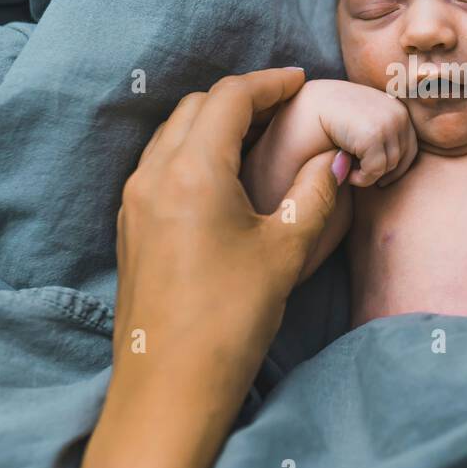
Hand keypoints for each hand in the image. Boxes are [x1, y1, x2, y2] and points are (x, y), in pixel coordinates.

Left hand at [70, 68, 343, 467]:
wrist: (168, 387)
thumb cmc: (231, 317)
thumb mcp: (286, 250)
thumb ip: (314, 193)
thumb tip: (334, 160)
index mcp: (192, 170)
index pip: (230, 98)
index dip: (268, 82)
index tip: (298, 80)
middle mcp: (154, 175)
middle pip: (196, 108)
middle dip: (241, 98)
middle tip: (284, 106)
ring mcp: (135, 202)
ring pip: (173, 135)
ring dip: (213, 123)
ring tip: (257, 135)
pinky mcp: (132, 228)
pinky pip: (161, 165)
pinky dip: (193, 151)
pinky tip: (224, 177)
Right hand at [302, 78, 417, 186]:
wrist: (313, 103)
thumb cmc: (336, 116)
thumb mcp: (366, 122)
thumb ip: (382, 136)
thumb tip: (394, 171)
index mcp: (399, 110)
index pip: (411, 148)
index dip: (397, 169)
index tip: (382, 180)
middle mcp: (399, 114)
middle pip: (401, 160)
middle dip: (380, 172)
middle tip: (357, 172)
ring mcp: (388, 123)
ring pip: (388, 167)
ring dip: (368, 175)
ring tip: (348, 167)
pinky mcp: (374, 135)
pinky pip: (374, 171)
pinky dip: (360, 178)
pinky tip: (345, 169)